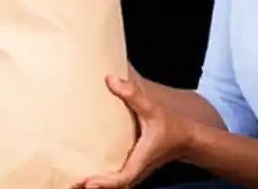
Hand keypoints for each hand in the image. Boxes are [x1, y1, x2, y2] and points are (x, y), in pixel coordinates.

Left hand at [79, 75, 194, 188]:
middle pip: (113, 187)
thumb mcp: (152, 109)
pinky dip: (102, 180)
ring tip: (72, 182)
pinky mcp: (132, 168)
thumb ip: (132, 94)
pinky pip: (115, 180)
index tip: (88, 184)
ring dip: (95, 185)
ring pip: (114, 185)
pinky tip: (85, 175)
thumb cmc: (171, 127)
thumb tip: (109, 79)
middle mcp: (136, 169)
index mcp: (141, 158)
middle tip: (70, 184)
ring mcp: (134, 172)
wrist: (187, 140)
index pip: (123, 178)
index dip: (106, 183)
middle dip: (92, 187)